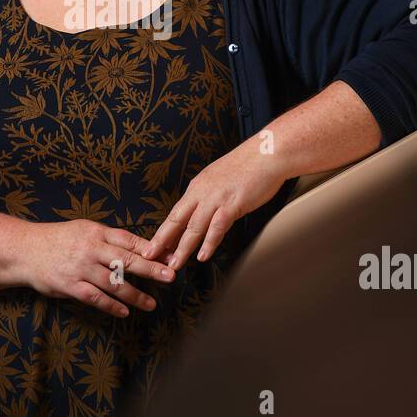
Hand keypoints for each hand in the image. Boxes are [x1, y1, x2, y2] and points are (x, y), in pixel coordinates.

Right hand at [21, 220, 177, 318]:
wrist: (25, 250)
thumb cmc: (59, 239)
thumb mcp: (84, 229)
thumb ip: (108, 238)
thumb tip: (138, 247)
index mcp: (97, 232)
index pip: (129, 240)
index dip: (151, 249)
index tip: (170, 256)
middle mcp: (91, 249)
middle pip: (127, 260)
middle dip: (151, 269)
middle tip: (170, 277)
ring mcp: (81, 268)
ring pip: (114, 283)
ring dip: (135, 295)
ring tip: (151, 304)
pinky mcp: (70, 286)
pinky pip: (95, 298)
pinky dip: (111, 305)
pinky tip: (124, 311)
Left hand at [140, 139, 287, 269]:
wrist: (268, 153)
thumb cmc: (249, 166)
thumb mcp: (220, 179)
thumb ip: (209, 195)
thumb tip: (203, 211)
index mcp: (198, 186)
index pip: (176, 213)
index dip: (164, 231)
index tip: (154, 246)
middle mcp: (202, 192)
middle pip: (176, 219)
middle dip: (161, 240)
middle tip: (149, 256)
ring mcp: (216, 198)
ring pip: (194, 227)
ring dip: (183, 248)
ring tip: (174, 264)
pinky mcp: (232, 203)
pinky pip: (217, 227)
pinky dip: (209, 243)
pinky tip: (203, 255)